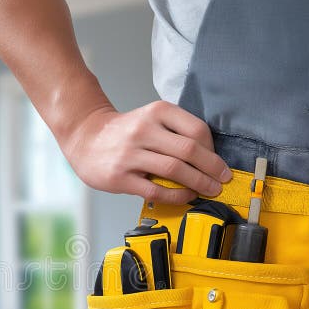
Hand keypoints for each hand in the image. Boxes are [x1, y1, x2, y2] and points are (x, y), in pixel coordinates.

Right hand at [60, 101, 231, 203]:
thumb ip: (176, 132)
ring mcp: (130, 154)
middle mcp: (143, 130)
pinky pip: (156, 189)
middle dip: (212, 168)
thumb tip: (209, 158)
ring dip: (199, 183)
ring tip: (210, 190)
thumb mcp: (150, 118)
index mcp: (156, 112)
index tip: (218, 162)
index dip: (213, 149)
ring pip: (175, 170)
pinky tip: (186, 196)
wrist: (85, 138)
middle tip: (223, 179)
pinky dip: (177, 195)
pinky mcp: (121, 177)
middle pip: (189, 150)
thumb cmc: (124, 132)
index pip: (196, 130)